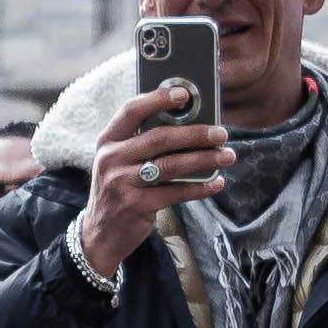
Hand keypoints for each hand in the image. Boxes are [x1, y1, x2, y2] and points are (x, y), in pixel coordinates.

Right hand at [72, 81, 222, 278]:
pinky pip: (174, 193)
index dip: (158, 98)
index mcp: (108, 140)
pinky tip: (216, 183)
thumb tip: (190, 124)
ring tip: (227, 156)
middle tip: (221, 133)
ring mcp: (121, 183)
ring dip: (203, 159)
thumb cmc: (119, 189)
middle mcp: (111, 159)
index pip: (132, 110)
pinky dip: (199, 187)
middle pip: (159, 138)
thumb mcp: (120, 161)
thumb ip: (143, 143)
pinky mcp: (135, 206)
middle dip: (195, 134)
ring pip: (170, 165)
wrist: (100, 234)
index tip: (185, 94)